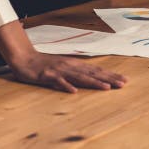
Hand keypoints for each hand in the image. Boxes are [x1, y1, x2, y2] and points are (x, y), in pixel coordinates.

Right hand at [0, 21, 125, 92]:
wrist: (24, 58)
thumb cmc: (45, 64)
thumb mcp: (64, 66)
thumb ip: (77, 71)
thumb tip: (93, 76)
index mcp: (75, 64)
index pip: (96, 70)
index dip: (110, 75)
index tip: (124, 79)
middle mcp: (70, 65)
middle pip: (92, 73)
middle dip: (108, 78)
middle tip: (123, 84)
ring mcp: (59, 70)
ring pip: (79, 77)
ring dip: (93, 82)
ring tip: (106, 88)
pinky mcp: (47, 75)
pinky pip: (58, 81)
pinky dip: (66, 86)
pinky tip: (74, 91)